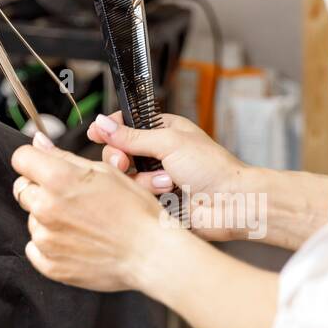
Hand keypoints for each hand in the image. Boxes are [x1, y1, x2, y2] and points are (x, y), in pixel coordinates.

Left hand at [11, 134, 183, 293]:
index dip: (33, 160)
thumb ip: (62, 156)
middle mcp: (45, 208)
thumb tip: (38, 142)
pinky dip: (50, 244)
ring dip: (48, 217)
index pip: (21, 158)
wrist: (152, 254)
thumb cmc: (136, 211)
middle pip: (22, 188)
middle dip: (40, 188)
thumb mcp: (104, 171)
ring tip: (81, 223)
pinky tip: (76, 242)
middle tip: (69, 197)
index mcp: (58, 179)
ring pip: (32, 218)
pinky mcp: (49, 264)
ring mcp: (45, 239)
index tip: (44, 166)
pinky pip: (35, 247)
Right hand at [88, 112, 248, 241]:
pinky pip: (136, 196)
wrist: (233, 203)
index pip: (125, 124)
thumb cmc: (213, 168)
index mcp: (163, 131)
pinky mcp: (156, 200)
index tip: (95, 133)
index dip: (109, 128)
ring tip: (168, 182)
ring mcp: (156, 177)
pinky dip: (150, 195)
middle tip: (124, 163)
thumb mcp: (169, 142)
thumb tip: (102, 124)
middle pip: (118, 151)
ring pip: (125, 177)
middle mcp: (157, 153)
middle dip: (120, 158)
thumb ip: (132, 136)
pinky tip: (169, 195)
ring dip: (145, 179)